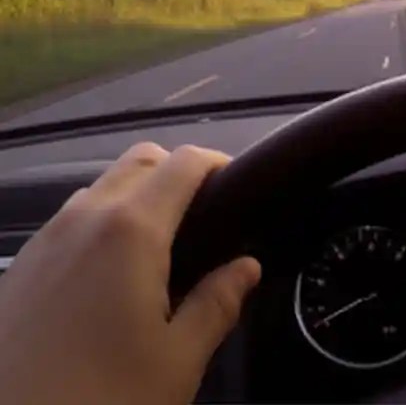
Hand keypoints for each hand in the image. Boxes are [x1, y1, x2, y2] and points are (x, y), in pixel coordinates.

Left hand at [0, 143, 260, 404]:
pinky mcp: (20, 268)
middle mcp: (83, 220)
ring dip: (137, 198)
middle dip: (178, 174)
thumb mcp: (178, 359)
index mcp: (131, 232)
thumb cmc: (101, 396)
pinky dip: (101, 226)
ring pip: (101, 188)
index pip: (184, 164)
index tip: (238, 190)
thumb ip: (217, 303)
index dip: (219, 164)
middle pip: (140, 162)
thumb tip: (245, 269)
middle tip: (207, 217)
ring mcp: (44, 241)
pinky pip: (70, 222)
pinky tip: (114, 278)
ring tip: (162, 249)